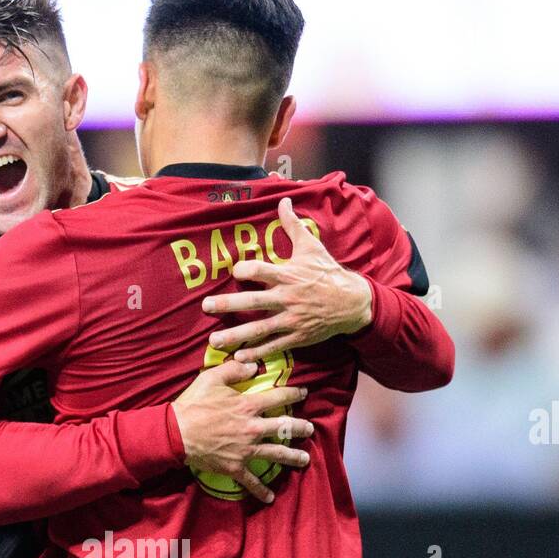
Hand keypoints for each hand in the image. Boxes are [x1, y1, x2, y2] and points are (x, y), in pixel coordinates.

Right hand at [172, 357, 312, 504]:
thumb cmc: (193, 404)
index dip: (294, 394)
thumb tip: (253, 365)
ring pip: (277, 454)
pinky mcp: (235, 467)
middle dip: (301, 427)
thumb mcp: (211, 378)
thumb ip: (234, 369)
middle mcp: (252, 428)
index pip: (279, 397)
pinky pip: (252, 481)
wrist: (176, 433)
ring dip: (293, 457)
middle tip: (310, 429)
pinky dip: (261, 491)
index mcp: (248, 405)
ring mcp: (246, 450)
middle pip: (285, 427)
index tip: (303, 392)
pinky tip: (270, 497)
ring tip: (304, 459)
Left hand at [202, 197, 372, 362]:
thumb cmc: (327, 272)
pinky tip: (240, 357)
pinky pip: (274, 346)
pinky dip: (258, 352)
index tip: (234, 272)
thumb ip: (292, 225)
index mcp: (288, 275)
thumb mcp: (311, 246)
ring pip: (260, 329)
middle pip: (254, 302)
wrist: (352, 302)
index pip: (262, 271)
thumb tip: (282, 200)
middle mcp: (287, 298)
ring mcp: (291, 319)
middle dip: (228, 305)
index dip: (246, 270)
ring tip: (214, 340)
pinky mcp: (297, 336)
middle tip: (206, 306)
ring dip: (236, 336)